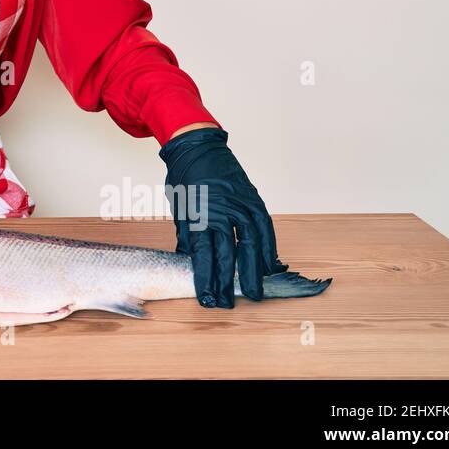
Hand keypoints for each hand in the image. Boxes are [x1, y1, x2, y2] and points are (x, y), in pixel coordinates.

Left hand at [158, 127, 285, 307]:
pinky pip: (264, 226)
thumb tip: (191, 260)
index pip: (203, 254)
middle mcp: (221, 210)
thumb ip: (188, 235)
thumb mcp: (179, 207)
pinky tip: (269, 264)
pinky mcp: (252, 198)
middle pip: (227, 254)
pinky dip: (268, 247)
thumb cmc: (185, 178)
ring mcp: (240, 203)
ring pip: (250, 243)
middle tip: (228, 302)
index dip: (205, 279)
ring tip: (255, 291)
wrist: (197, 146)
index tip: (206, 297)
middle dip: (227, 281)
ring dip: (253, 270)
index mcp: (198, 214)